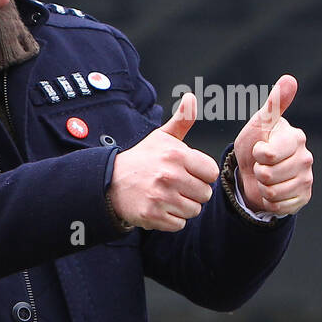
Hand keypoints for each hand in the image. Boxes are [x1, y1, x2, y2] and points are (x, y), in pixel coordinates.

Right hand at [108, 92, 220, 230]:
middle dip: (192, 192)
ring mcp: (160, 197)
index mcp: (177, 155)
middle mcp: (169, 176)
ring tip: (166, 197)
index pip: (211, 174)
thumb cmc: (141, 159)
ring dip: (182, 207)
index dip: (200, 175)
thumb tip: (191, 97)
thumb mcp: (161, 137)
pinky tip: (159, 208)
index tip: (185, 172)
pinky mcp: (152, 216)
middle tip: (174, 186)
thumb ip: (182, 120)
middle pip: (204, 194)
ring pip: (193, 210)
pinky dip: (171, 220)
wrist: (109, 181)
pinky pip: (179, 224)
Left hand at [233, 75, 312, 215]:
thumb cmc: (254, 144)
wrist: (251, 171)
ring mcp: (307, 178)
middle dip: (258, 172)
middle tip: (261, 166)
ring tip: (265, 178)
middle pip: (270, 175)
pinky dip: (270, 202)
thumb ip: (274, 105)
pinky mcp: (304, 197)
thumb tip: (289, 79)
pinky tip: (272, 191)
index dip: (257, 155)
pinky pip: (280, 206)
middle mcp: (306, 157)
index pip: (269, 155)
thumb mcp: (259, 123)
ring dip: (262, 188)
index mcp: (296, 138)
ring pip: (273, 192)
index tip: (259, 149)